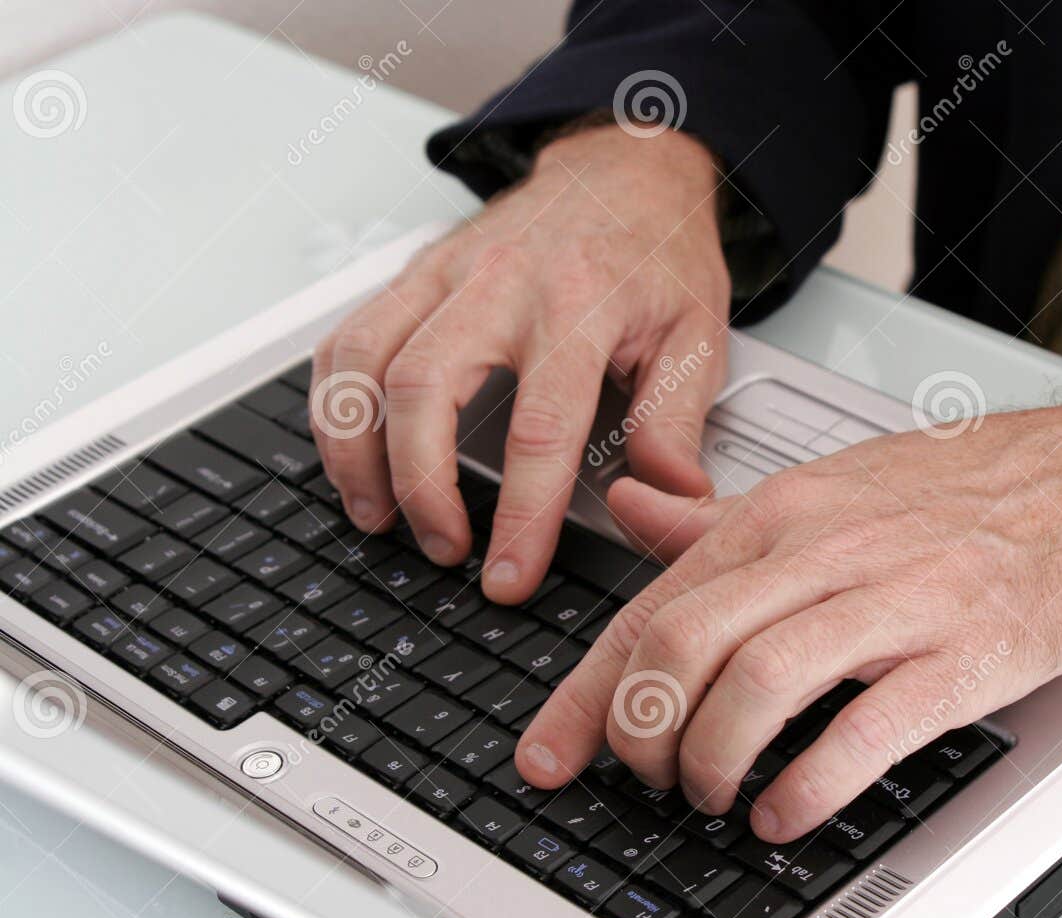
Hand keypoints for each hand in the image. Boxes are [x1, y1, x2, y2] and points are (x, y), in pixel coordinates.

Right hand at [309, 123, 729, 603]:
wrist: (625, 169)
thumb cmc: (658, 252)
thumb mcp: (697, 333)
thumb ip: (675, 420)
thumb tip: (669, 499)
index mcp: (581, 303)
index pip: (540, 427)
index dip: (522, 514)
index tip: (510, 575)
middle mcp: (502, 283)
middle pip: (425, 390)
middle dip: (420, 486)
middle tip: (442, 548)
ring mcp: (447, 273)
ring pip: (365, 360)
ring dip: (356, 450)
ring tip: (377, 516)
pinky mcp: (415, 273)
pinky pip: (348, 335)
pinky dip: (333, 401)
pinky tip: (350, 453)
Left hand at [516, 391, 1061, 841]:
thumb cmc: (962, 494)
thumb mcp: (825, 487)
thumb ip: (718, 518)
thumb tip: (630, 513)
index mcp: (783, 516)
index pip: (654, 608)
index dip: (588, 694)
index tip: (551, 755)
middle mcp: (826, 552)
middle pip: (686, 646)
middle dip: (642, 733)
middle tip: (646, 782)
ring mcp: (897, 601)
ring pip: (758, 683)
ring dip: (713, 760)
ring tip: (714, 797)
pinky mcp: (963, 655)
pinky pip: (865, 727)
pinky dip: (809, 783)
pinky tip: (787, 812)